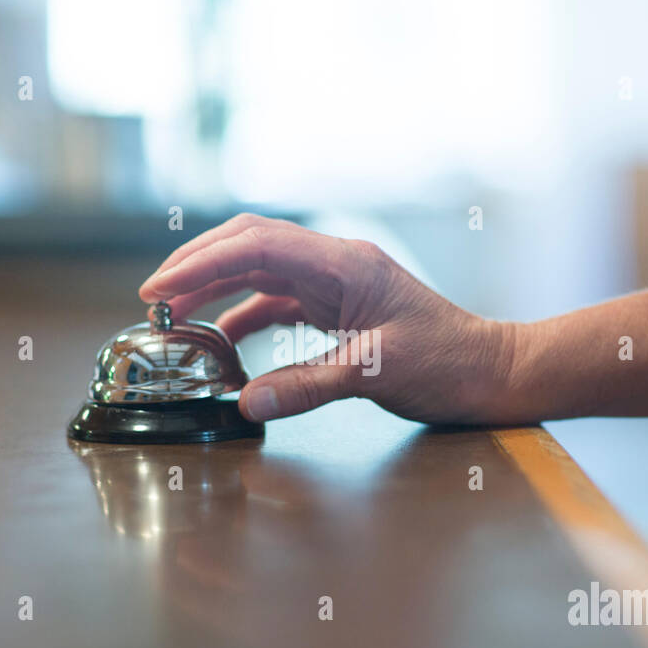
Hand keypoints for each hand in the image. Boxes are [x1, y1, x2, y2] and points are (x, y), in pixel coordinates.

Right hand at [138, 214, 517, 423]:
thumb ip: (310, 385)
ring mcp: (337, 284)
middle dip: (198, 266)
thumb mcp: (379, 374)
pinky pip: (279, 300)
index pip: (258, 246)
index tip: (160, 287)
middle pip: (251, 245)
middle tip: (155, 298)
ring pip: (260, 271)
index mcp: (345, 264)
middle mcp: (336, 264)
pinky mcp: (339, 307)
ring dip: (216, 288)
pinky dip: (245, 314)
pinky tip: (224, 338)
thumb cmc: (451, 364)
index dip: (201, 263)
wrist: (493, 372)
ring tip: (176, 316)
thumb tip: (248, 402)